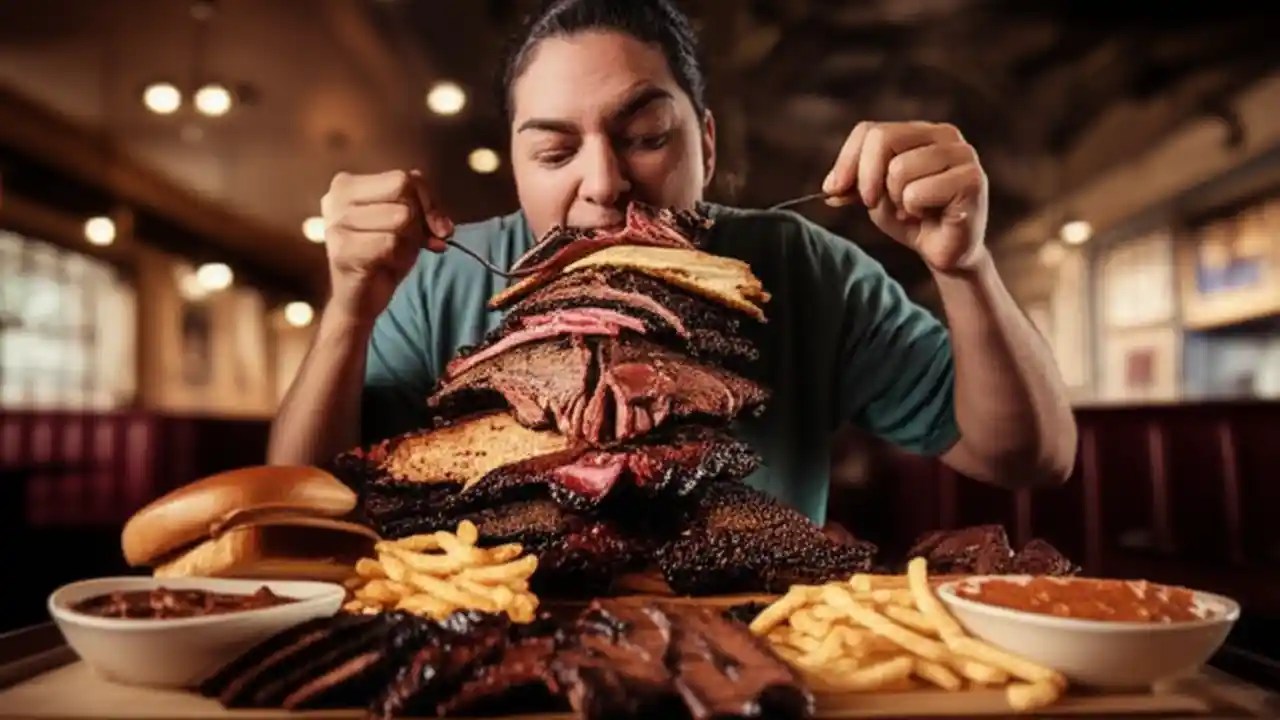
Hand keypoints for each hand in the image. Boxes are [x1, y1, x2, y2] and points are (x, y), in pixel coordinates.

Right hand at [319, 169, 452, 321]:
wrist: (359, 300)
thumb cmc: (383, 254)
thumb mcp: (409, 222)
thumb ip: (426, 208)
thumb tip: (442, 228)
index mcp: (346, 184)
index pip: (405, 178)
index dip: (426, 202)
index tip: (429, 227)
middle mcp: (335, 199)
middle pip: (404, 194)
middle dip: (417, 222)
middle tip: (405, 243)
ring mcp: (335, 226)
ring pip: (400, 217)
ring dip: (408, 242)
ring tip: (392, 254)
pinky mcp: (342, 252)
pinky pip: (390, 244)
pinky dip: (398, 258)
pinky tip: (384, 266)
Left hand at [822, 121, 988, 272]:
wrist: (944, 251)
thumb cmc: (911, 219)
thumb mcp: (873, 196)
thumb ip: (853, 184)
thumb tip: (831, 187)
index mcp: (920, 131)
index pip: (870, 130)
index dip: (847, 161)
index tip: (833, 190)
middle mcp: (945, 135)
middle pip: (882, 140)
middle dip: (867, 180)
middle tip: (875, 203)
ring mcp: (962, 154)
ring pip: (899, 169)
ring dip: (897, 200)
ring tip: (912, 210)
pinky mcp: (972, 180)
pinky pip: (917, 192)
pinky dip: (914, 210)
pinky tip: (929, 216)